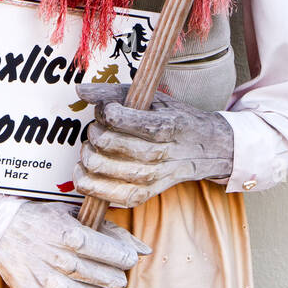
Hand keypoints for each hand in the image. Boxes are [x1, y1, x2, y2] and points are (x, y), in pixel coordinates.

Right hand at [0, 200, 149, 287]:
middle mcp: (64, 261)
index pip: (121, 257)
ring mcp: (51, 285)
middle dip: (116, 278)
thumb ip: (113, 233)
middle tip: (107, 274)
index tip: (120, 257)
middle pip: (113, 281)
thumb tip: (145, 250)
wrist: (2, 232)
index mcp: (76, 235)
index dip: (126, 258)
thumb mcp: (78, 215)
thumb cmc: (45, 221)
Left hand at [73, 84, 233, 208]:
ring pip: (104, 167)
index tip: (108, 108)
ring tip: (93, 146)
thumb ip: (114, 92)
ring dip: (88, 153)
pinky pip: (110, 196)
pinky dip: (90, 184)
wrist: (207, 149)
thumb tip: (80, 91)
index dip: (104, 110)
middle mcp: (160, 153)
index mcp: (165, 124)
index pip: (118, 117)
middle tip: (99, 127)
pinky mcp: (146, 194)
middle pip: (107, 142)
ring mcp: (153, 177)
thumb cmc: (174, 118)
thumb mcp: (152, 98)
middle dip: (94, 130)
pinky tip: (85, 170)